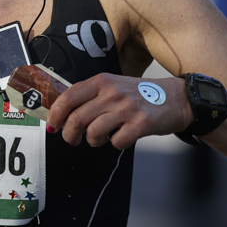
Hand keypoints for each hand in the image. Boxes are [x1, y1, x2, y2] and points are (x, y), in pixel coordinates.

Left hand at [46, 74, 192, 149]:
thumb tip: (63, 113)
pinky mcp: (141, 124)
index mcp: (101, 81)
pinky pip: (117, 142)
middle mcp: (112, 93)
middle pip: (77, 118)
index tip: (53, 125)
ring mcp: (127, 108)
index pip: (69, 96)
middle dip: (69, 134)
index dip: (56, 113)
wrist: (174, 98)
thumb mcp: (112, 86)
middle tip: (71, 139)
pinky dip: (115, 144)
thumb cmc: (139, 94)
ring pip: (94, 132)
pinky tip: (120, 137)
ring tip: (99, 139)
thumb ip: (90, 96)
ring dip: (92, 141)